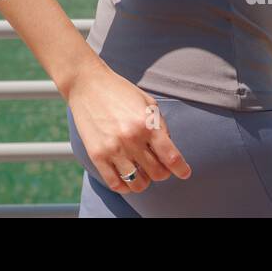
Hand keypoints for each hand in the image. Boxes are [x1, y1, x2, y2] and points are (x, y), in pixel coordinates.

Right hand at [66, 64, 190, 193]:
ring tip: (142, 171)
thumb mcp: (147, 102)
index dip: (182, 169)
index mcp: (147, 124)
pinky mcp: (97, 155)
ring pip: (138, 184)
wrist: (87, 84)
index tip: (184, 173)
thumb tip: (168, 152)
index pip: (171, 157)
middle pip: (158, 174)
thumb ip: (161, 126)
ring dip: (144, 181)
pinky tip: (126, 176)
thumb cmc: (120, 92)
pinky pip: (115, 184)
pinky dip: (125, 186)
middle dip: (162, 172)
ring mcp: (113, 149)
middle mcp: (132, 138)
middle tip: (157, 165)